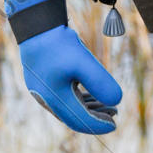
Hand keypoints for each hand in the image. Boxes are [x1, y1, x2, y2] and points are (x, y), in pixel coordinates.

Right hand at [13, 0, 122, 134]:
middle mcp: (46, 99)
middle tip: (115, 113)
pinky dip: (78, 98)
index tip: (115, 124)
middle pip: (74, 117)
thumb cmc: (59, 44)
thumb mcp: (84, 62)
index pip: (79, 121)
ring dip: (88, 108)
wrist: (35, 26)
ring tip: (107, 104)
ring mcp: (42, 91)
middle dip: (95, 117)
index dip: (98, 125)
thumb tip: (117, 100)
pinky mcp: (42, 82)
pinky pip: (62, 97)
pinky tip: (89, 94)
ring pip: (68, 107)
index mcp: (55, 99)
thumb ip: (100, 82)